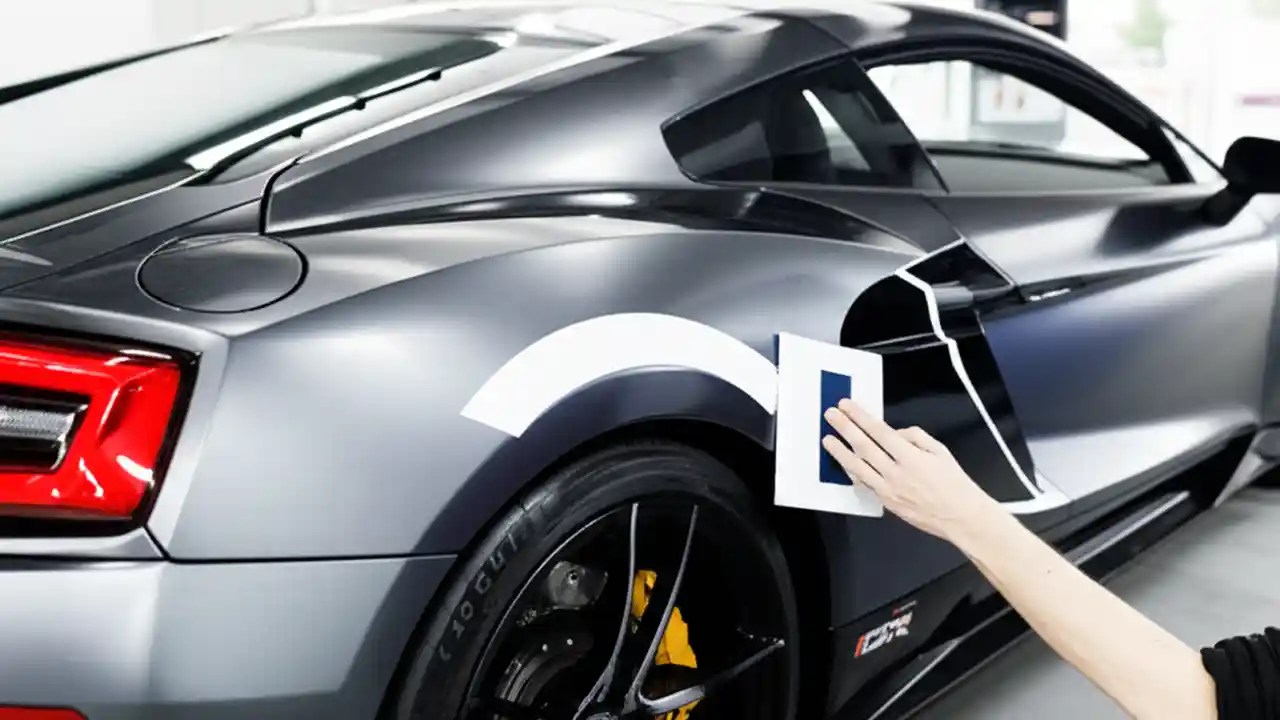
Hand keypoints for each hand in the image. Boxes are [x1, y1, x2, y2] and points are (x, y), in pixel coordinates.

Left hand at [821, 399, 1000, 541]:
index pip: (878, 431)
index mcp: (910, 457)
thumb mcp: (940, 450)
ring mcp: (888, 489)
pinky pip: (864, 485)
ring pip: (857, 467)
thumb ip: (915, 436)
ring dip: (839, 452)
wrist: (960, 517)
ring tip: (827, 440)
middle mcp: (896, 473)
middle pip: (863, 446)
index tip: (846, 406)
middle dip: (844, 428)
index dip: (859, 417)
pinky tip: (844, 464)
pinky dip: (852, 473)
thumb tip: (894, 433)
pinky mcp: (886, 502)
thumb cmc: (954, 485)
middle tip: (830, 416)